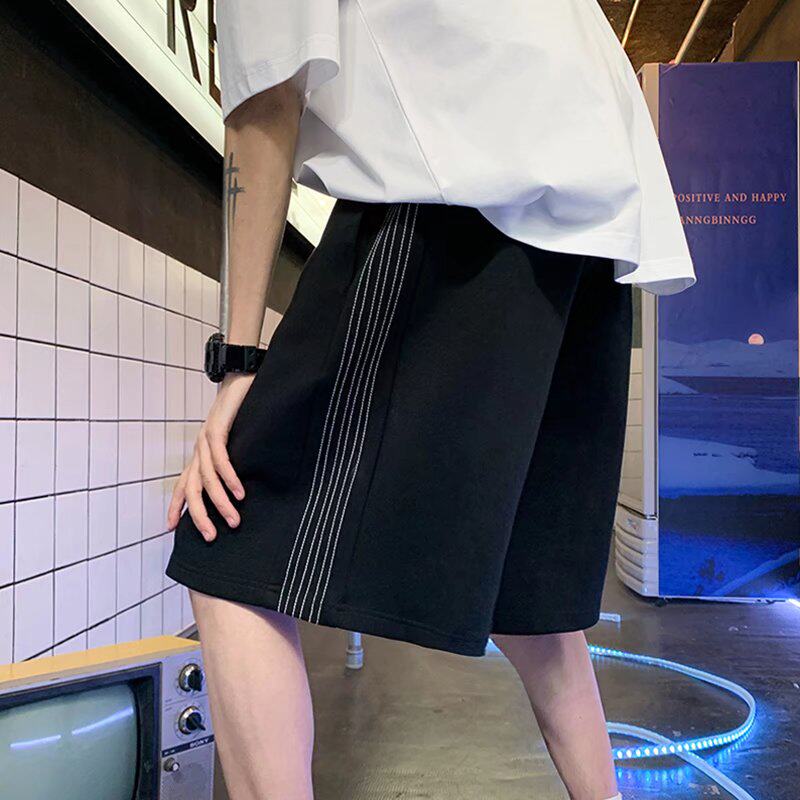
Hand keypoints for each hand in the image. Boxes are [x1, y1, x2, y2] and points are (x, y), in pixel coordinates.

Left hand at [166, 372, 254, 540]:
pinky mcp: (217, 428)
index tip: (170, 528)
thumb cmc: (241, 411)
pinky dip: (229, 477)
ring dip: (220, 501)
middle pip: (192, 489)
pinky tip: (238, 492)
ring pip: (207, 478)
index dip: (176, 506)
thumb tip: (240, 484)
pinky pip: (220, 459)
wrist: (241, 377)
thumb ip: (232, 460)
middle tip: (212, 537)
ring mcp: (205, 439)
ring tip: (234, 519)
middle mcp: (198, 449)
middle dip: (200, 516)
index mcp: (200, 453)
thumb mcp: (235, 440)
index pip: (184, 484)